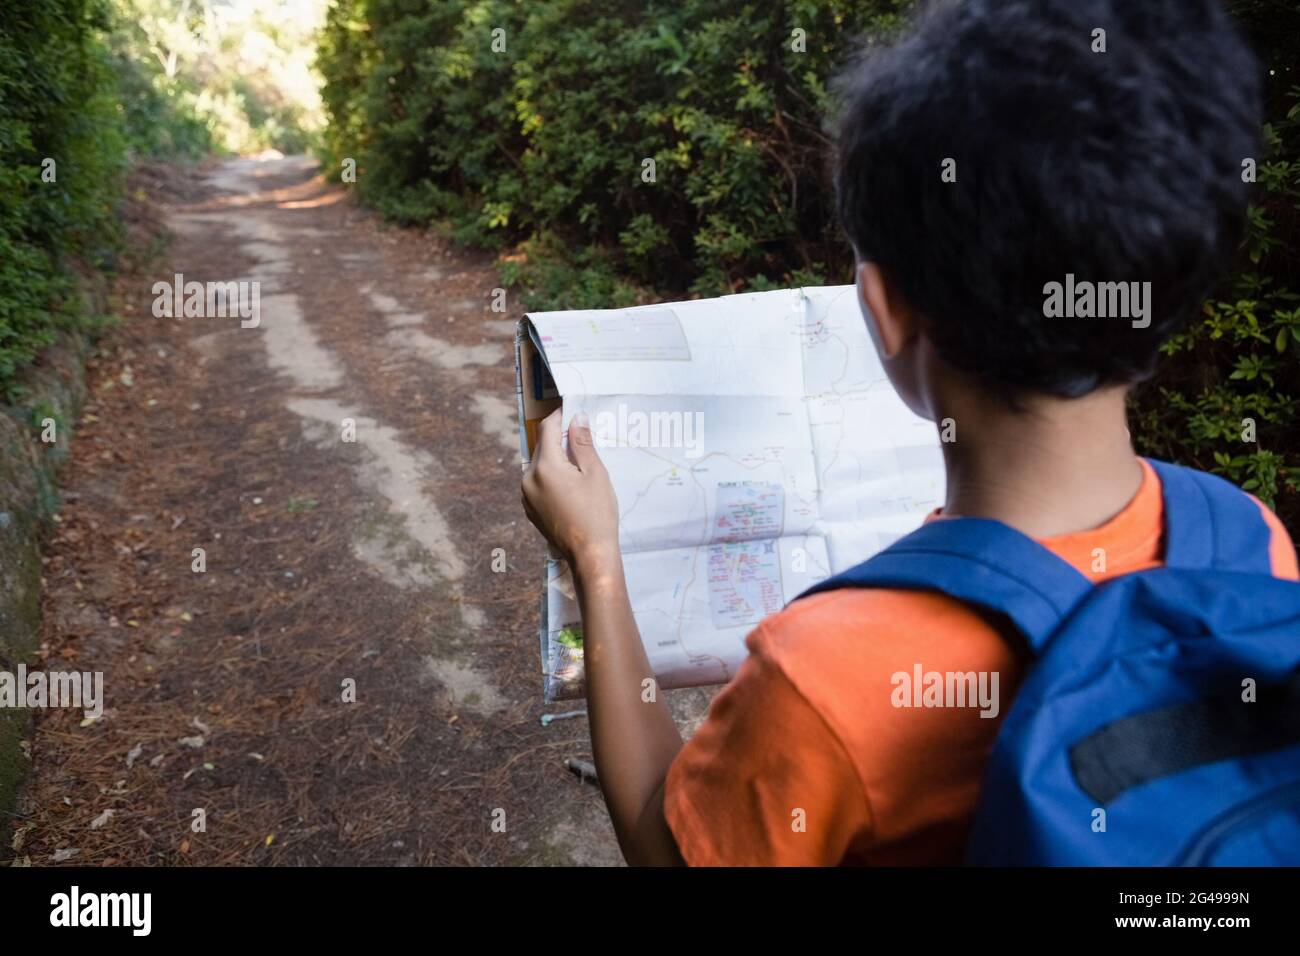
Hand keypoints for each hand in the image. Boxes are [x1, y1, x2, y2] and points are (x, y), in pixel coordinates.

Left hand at [522, 409, 619, 566]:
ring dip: (555, 458)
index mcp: (545, 467)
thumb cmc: (597, 513)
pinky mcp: (530, 509)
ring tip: (578, 464)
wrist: (589, 554)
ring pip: (539, 465)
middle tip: (581, 436)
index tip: (572, 411)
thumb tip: (576, 418)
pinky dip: (551, 476)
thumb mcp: (595, 473)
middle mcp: (529, 479)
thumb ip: (582, 443)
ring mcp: (526, 496)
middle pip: (542, 447)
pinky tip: (570, 484)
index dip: (560, 416)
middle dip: (558, 438)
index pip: (547, 429)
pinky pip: (537, 483)